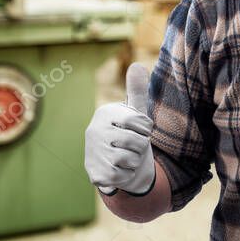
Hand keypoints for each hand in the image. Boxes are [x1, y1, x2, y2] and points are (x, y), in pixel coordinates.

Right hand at [84, 63, 156, 195]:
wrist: (117, 168)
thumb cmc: (128, 136)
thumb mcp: (135, 114)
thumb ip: (137, 91)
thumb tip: (136, 65)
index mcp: (104, 113)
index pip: (139, 122)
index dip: (146, 130)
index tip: (141, 131)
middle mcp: (94, 131)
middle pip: (136, 141)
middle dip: (141, 147)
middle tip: (134, 147)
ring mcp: (93, 153)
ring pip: (130, 159)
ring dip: (135, 161)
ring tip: (128, 158)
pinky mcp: (95, 174)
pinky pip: (124, 175)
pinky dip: (128, 175)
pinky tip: (121, 171)